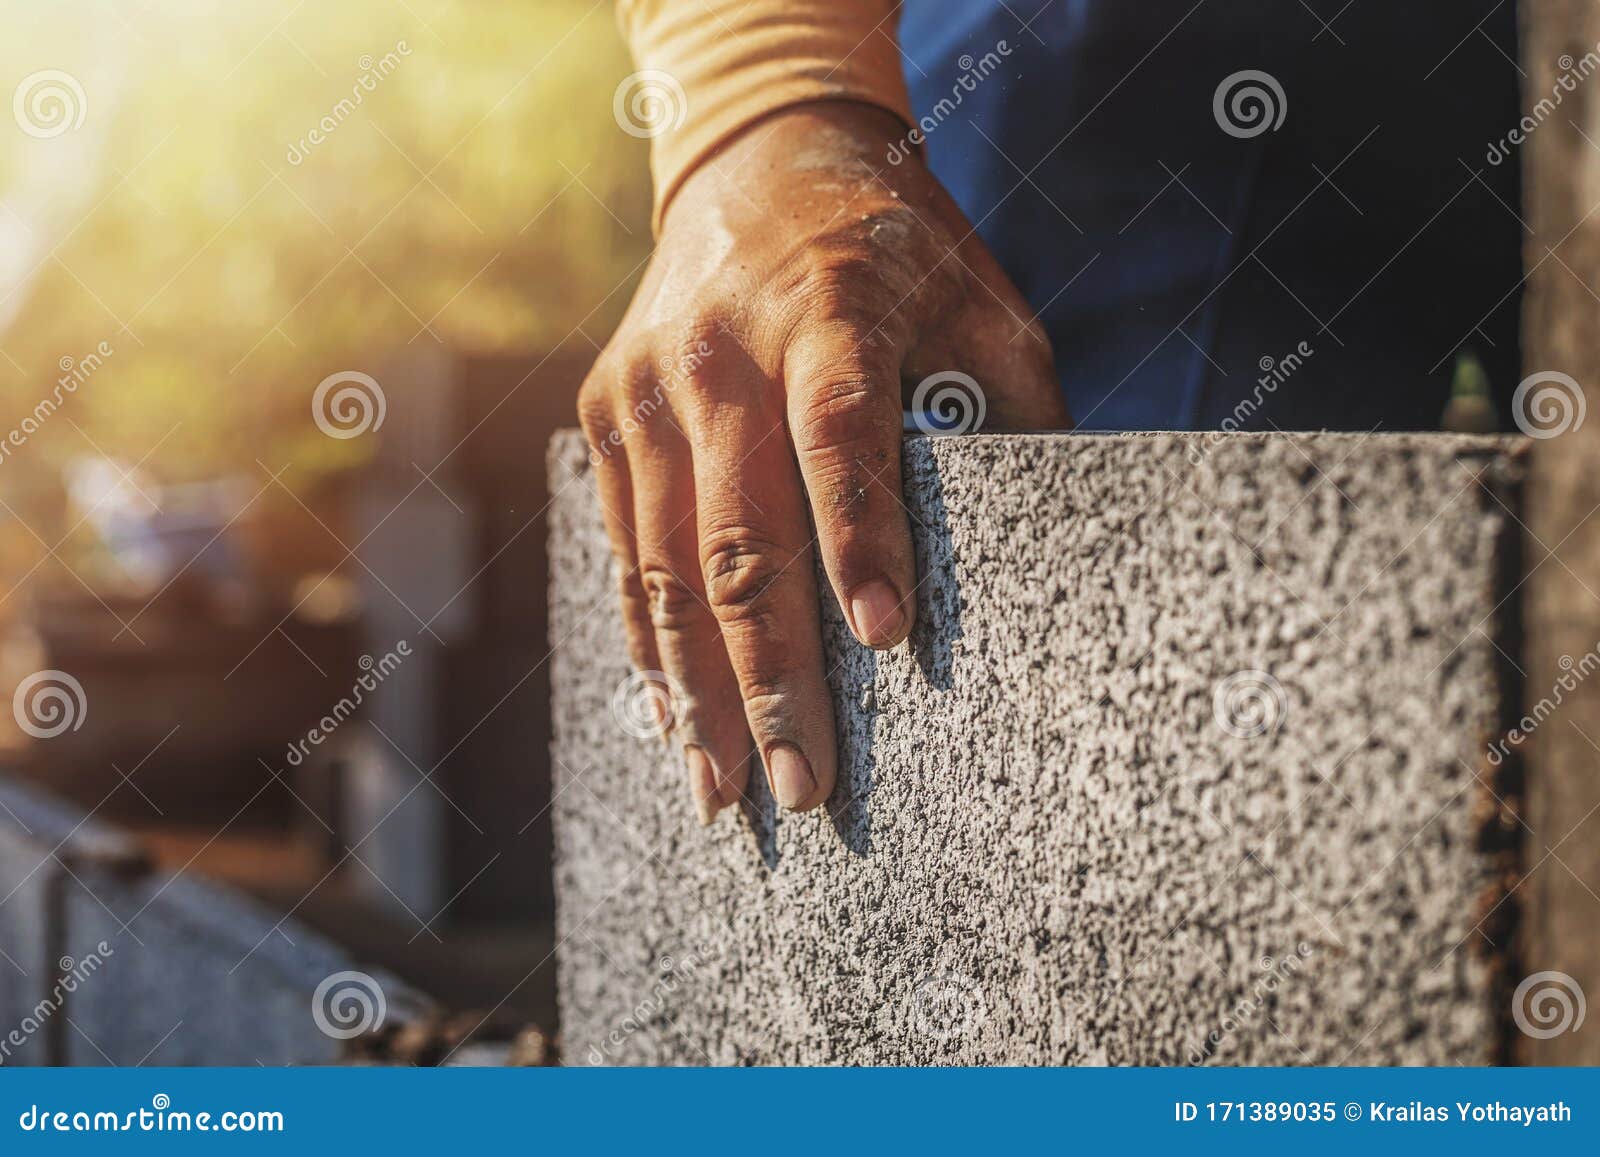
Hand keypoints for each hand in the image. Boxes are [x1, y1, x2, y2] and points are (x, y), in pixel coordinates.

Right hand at [578, 101, 1069, 824]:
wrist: (754, 157)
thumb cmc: (892, 245)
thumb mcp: (977, 296)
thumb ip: (1010, 408)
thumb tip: (1048, 544)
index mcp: (826, 308)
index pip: (841, 433)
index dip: (861, 538)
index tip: (887, 645)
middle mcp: (718, 351)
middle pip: (738, 532)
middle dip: (769, 675)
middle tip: (804, 787)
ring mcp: (645, 385)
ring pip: (660, 563)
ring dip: (695, 690)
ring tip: (726, 794)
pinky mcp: (605, 412)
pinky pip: (619, 550)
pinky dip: (647, 643)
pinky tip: (672, 719)